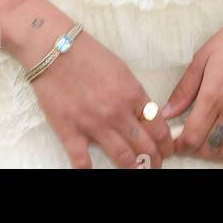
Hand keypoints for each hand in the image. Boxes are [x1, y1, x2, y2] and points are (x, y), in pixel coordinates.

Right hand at [22, 23, 175, 168]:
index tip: (167, 150)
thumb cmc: (88, 54)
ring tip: (138, 171)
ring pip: (122, 157)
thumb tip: (143, 115)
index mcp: (132, 93)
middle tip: (157, 165)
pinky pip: (83, 162)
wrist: (54, 49)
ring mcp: (94, 125)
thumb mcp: (121, 69)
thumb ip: (133, 94)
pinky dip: (90, 171)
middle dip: (154, 159)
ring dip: (134, 168)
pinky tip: (95, 173)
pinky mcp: (70, 132)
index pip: (158, 126)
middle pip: (144, 145)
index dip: (166, 143)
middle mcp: (117, 112)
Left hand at [161, 0, 222, 166]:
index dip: (179, 145)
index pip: (192, 136)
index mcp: (213, 95)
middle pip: (208, 148)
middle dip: (194, 149)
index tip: (175, 142)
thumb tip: (167, 112)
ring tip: (208, 140)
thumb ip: (184, 89)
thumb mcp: (202, 58)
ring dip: (213, 153)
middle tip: (189, 138)